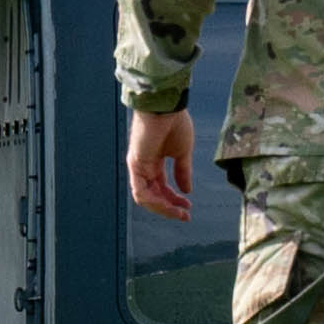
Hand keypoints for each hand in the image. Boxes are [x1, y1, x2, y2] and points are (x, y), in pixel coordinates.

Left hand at [125, 105, 196, 222]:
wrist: (167, 107)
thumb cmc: (174, 123)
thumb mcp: (182, 152)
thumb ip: (183, 172)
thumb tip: (187, 191)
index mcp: (154, 163)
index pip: (162, 188)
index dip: (174, 200)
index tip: (188, 208)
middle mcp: (144, 167)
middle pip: (154, 196)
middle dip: (170, 208)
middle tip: (185, 216)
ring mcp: (138, 167)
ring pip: (146, 198)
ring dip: (163, 208)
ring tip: (179, 213)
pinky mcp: (135, 165)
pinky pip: (140, 191)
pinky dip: (154, 202)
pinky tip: (168, 205)